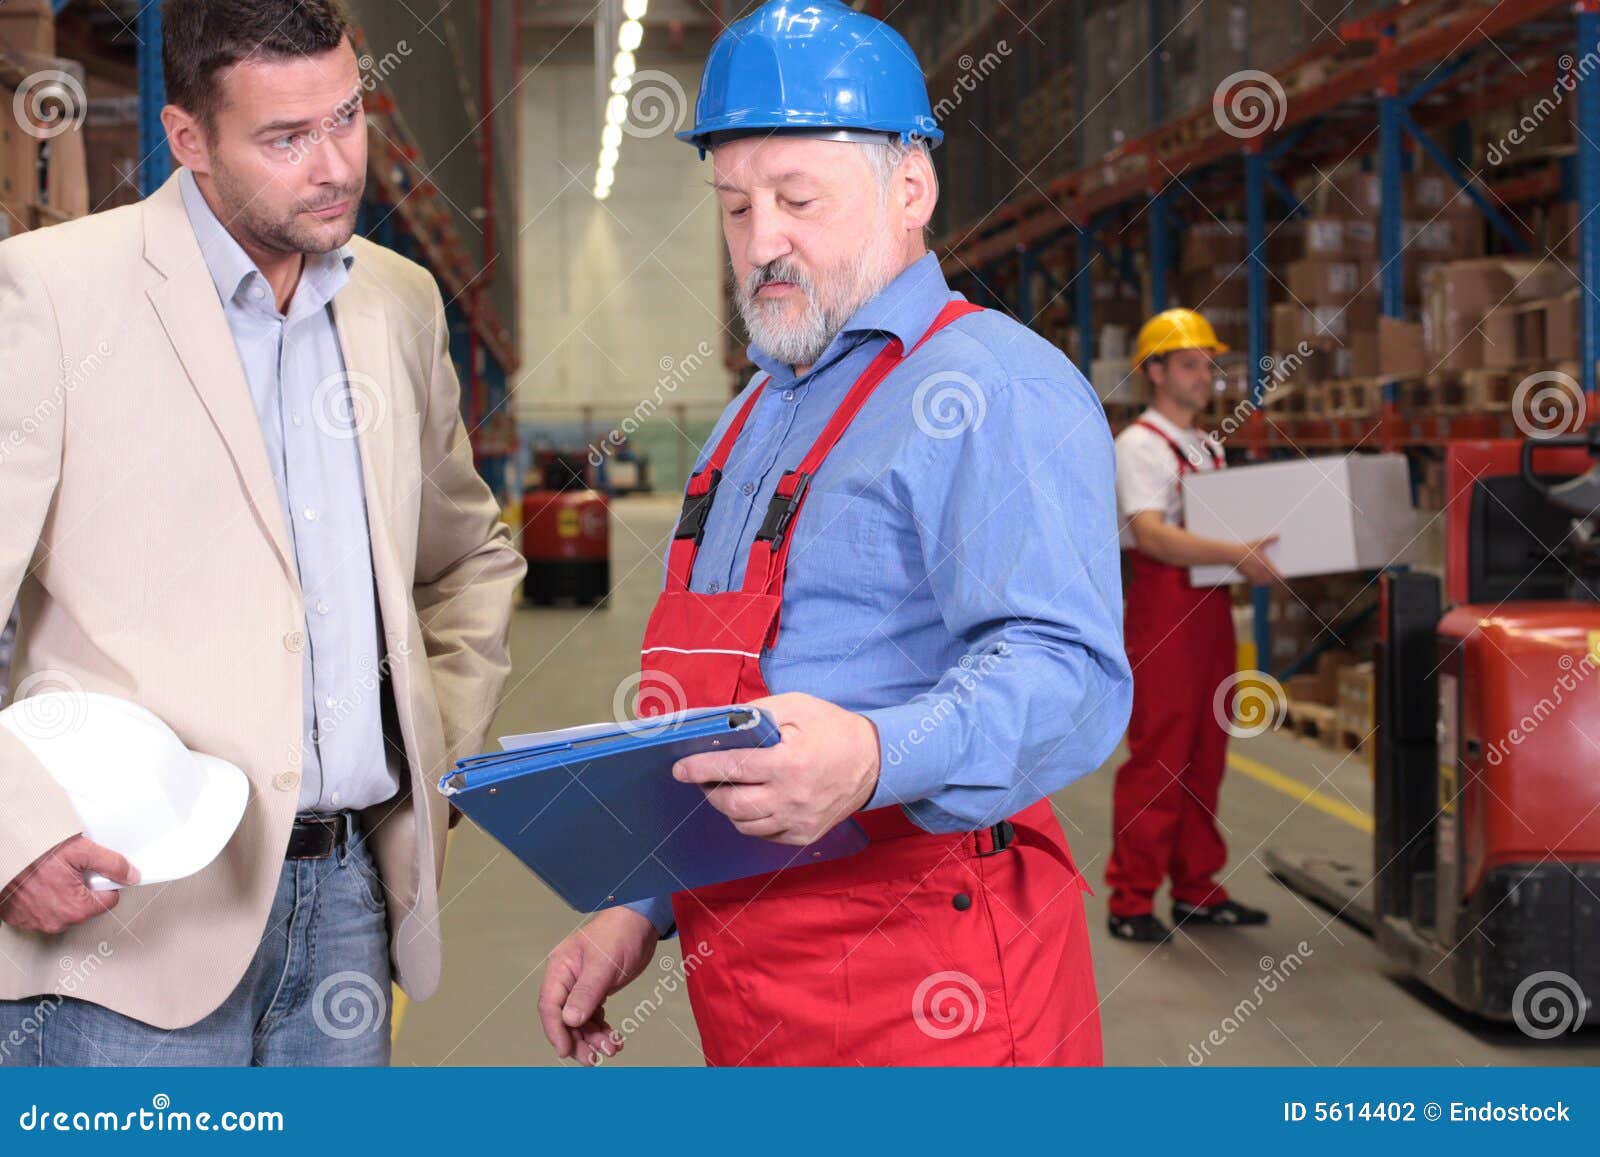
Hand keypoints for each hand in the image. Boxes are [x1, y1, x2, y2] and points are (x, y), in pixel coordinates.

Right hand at [0, 836, 139, 933]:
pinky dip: (43, 898)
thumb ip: (112, 864)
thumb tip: (131, 875)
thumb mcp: (82, 851)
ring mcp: (38, 923)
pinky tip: (39, 884)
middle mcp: (58, 922)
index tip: (95, 873)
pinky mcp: (20, 919)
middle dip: (83, 888)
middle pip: (87, 905)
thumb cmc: (35, 855)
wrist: (4, 856)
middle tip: (69, 871)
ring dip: (63, 893)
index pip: (109, 899)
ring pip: (65, 909)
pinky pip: (42, 911)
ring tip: (52, 876)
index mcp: (77, 908)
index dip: (105, 882)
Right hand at [538, 906, 657, 1065]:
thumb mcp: (604, 965)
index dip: (555, 1031)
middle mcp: (567, 979)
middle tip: (593, 1059)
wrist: (642, 921)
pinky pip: (593, 1015)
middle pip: (564, 1018)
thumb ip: (586, 994)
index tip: (566, 1051)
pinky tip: (613, 1038)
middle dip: (577, 1040)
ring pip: (580, 1020)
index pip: (550, 1006)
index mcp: (560, 969)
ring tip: (610, 1049)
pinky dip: (601, 1029)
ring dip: (593, 1038)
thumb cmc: (620, 934)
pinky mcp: (596, 989)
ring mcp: (581, 985)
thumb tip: (569, 1021)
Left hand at [672, 691, 879, 845]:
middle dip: (709, 790)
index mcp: (788, 762)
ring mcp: (798, 821)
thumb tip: (719, 723)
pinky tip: (751, 802)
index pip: (732, 768)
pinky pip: (764, 835)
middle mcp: (791, 797)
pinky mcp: (804, 835)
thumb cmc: (832, 729)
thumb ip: (756, 713)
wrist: (875, 761)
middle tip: (702, 778)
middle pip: (732, 804)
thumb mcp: (796, 706)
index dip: (700, 768)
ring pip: (745, 824)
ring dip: (727, 807)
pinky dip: (750, 820)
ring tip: (725, 789)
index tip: (680, 769)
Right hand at [1236, 535, 1284, 585]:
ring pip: (1263, 582)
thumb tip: (1279, 536)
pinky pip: (1254, 583)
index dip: (1280, 576)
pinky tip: (1258, 581)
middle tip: (1275, 578)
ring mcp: (1253, 574)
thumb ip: (1269, 540)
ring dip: (1266, 582)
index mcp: (1264, 563)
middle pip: (1270, 580)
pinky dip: (1257, 583)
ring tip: (1268, 580)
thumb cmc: (1245, 548)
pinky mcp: (1246, 576)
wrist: (1233, 554)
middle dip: (1273, 579)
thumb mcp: (1258, 543)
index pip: (1275, 573)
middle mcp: (1259, 570)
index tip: (1283, 576)